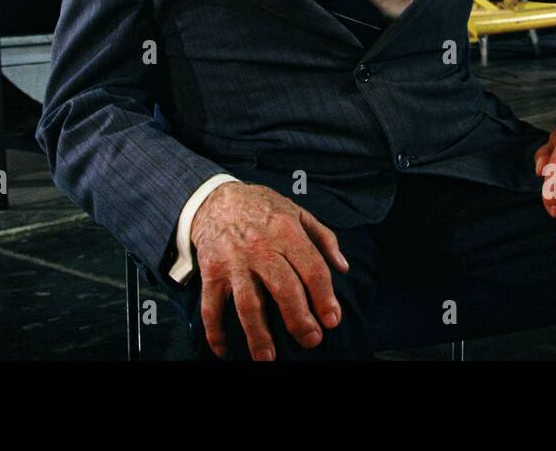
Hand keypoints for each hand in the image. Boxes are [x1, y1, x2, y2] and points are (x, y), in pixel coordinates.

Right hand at [190, 181, 347, 360]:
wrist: (215, 198)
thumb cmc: (262, 208)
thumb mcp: (297, 212)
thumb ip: (324, 238)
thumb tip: (344, 268)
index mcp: (286, 232)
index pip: (312, 268)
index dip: (324, 296)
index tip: (332, 321)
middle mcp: (260, 248)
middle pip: (284, 288)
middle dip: (299, 319)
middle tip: (311, 341)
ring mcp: (234, 262)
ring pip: (248, 303)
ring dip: (258, 334)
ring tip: (268, 359)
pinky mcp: (211, 271)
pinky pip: (211, 305)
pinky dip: (215, 331)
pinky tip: (223, 351)